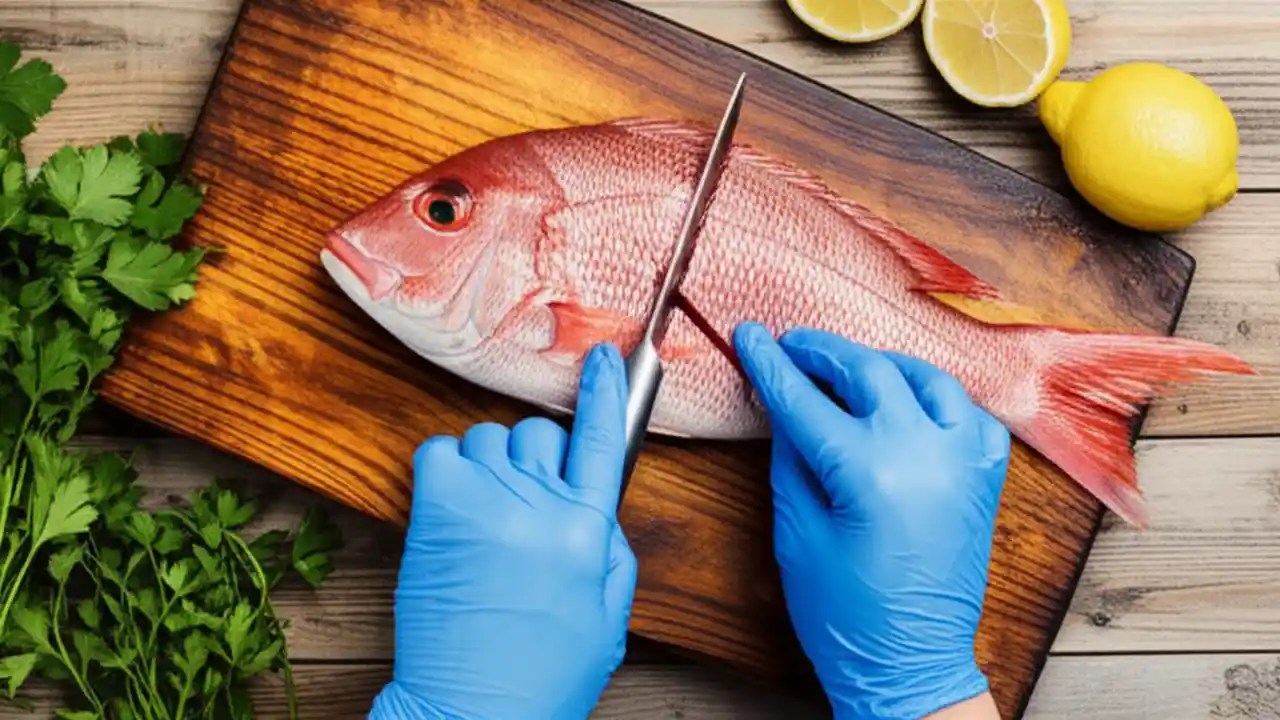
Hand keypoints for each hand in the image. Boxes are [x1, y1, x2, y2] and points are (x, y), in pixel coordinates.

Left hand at [369, 344, 637, 719]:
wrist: (473, 711)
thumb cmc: (542, 676)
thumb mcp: (609, 618)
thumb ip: (613, 551)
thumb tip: (597, 507)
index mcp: (588, 530)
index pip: (603, 438)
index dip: (608, 391)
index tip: (606, 358)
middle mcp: (540, 505)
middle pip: (540, 433)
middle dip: (536, 458)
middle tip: (524, 501)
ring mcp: (485, 503)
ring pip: (488, 438)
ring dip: (489, 466)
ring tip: (484, 517)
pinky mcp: (436, 511)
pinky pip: (439, 452)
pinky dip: (445, 470)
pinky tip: (452, 510)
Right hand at [733, 323, 1009, 719]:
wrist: (910, 664)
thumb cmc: (844, 614)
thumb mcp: (796, 533)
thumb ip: (790, 459)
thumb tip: (783, 405)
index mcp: (867, 472)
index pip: (805, 399)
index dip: (771, 363)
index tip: (751, 335)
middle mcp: (924, 454)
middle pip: (866, 371)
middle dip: (821, 352)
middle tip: (790, 345)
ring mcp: (963, 460)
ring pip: (923, 377)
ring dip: (880, 364)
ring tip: (844, 368)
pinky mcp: (986, 476)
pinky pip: (966, 411)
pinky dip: (934, 396)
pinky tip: (906, 401)